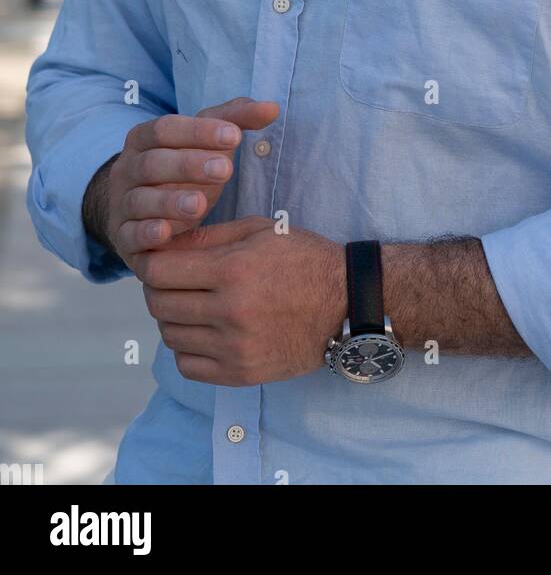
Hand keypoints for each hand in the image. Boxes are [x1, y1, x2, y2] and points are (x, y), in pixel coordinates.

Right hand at [105, 97, 279, 270]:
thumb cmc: (181, 169)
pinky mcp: (124, 236)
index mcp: (145, 138)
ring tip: (200, 204)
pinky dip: (145, 234)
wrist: (139, 209)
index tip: (234, 136)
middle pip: (153, 163)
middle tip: (226, 169)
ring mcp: (122, 203)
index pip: (166, 129)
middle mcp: (128, 168)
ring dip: (169, 202)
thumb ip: (235, 120)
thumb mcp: (205, 141)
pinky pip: (129, 235)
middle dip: (189, 165)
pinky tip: (165, 233)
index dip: (199, 131)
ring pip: (140, 200)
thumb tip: (272, 107)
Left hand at [135, 216, 346, 386]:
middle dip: (156, 289)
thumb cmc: (303, 258)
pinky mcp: (241, 373)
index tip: (157, 258)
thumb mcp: (260, 230)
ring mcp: (234, 348)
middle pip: (158, 305)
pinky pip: (187, 365)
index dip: (150, 262)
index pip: (159, 272)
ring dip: (171, 318)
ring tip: (189, 304)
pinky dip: (185, 348)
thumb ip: (210, 235)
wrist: (347, 303)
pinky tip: (202, 331)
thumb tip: (166, 242)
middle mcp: (230, 312)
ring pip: (170, 336)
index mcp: (233, 270)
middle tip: (171, 280)